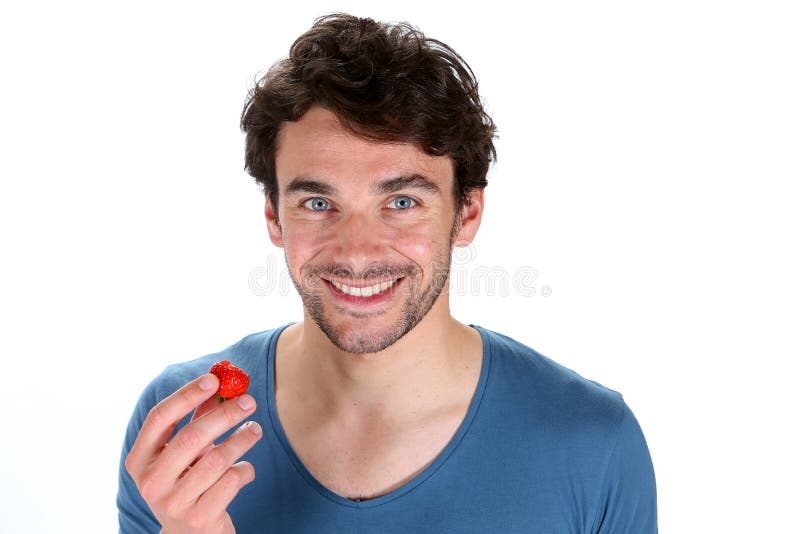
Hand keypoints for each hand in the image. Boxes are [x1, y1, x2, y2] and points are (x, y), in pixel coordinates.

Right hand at [125, 374, 261, 532]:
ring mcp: (174, 504)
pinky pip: (231, 482)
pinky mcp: (200, 519)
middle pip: (191, 437)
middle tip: (249, 401)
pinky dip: (245, 469)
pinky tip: (246, 468)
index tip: (214, 379)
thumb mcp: (186, 452)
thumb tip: (220, 380)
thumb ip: (197, 417)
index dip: (187, 395)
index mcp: (140, 460)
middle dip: (225, 414)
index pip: (160, 418)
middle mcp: (150, 483)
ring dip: (242, 439)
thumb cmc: (188, 483)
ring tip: (255, 430)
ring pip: (216, 460)